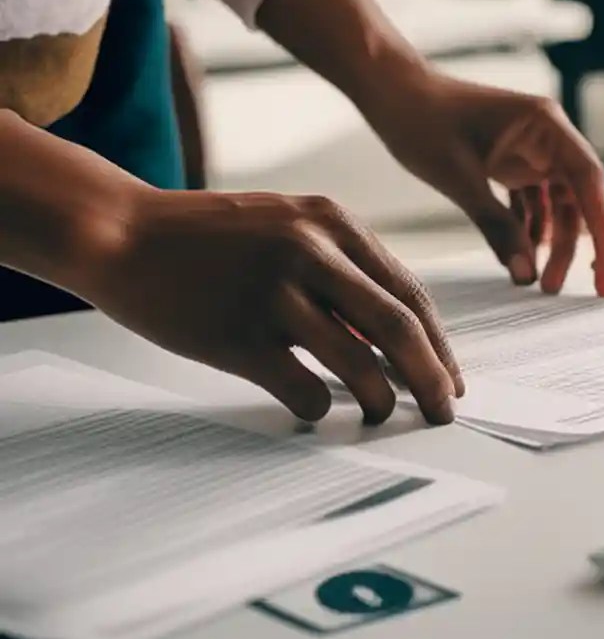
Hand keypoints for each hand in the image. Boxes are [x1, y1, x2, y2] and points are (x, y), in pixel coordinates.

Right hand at [79, 189, 461, 424]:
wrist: (119, 230)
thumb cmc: (210, 238)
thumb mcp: (290, 226)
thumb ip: (344, 270)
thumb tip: (394, 340)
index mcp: (334, 222)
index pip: (411, 293)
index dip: (439, 345)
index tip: (450, 380)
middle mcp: (312, 252)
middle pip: (400, 329)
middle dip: (432, 379)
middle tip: (443, 412)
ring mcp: (274, 293)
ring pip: (359, 364)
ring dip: (381, 401)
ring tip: (381, 415)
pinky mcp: (237, 335)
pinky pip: (303, 389)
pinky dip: (319, 410)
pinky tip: (316, 412)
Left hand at [368, 74, 603, 298]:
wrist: (389, 92)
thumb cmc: (420, 118)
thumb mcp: (459, 179)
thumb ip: (497, 228)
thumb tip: (526, 275)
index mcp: (544, 124)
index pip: (589, 181)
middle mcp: (546, 136)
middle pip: (581, 199)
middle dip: (587, 246)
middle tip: (601, 291)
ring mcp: (531, 150)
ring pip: (559, 206)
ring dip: (555, 245)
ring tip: (546, 284)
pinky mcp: (513, 163)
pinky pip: (535, 204)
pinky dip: (531, 233)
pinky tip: (524, 260)